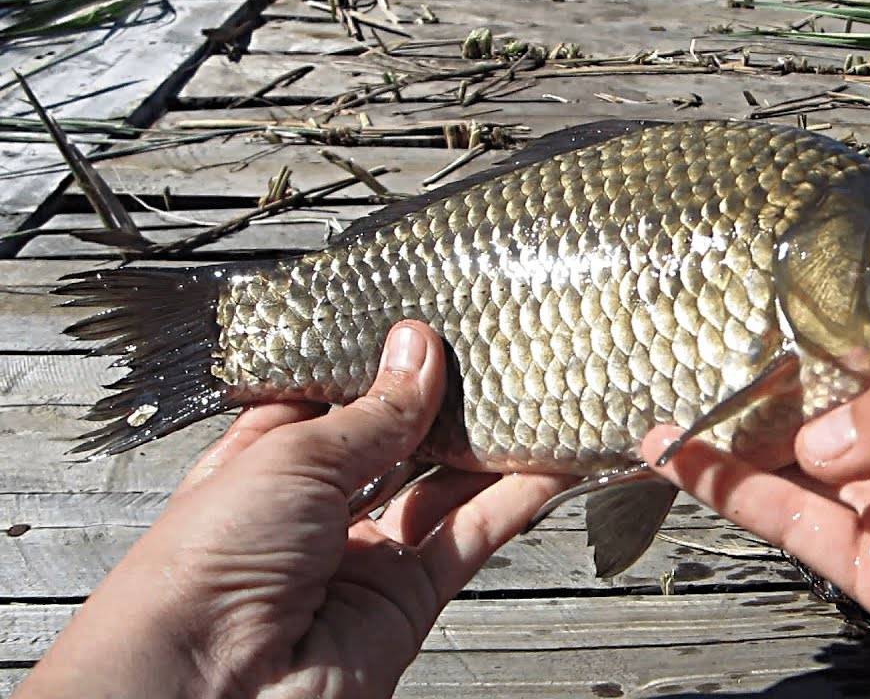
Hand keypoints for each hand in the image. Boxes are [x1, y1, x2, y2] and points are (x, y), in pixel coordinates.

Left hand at [17, 321, 572, 698]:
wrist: (212, 688)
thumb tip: (417, 352)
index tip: (426, 325)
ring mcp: (364, 556)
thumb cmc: (205, 568)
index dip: (378, 365)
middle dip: (440, 403)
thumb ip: (372, 412)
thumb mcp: (290, 457)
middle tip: (489, 352)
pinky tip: (545, 462)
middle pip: (395, 445)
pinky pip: (470, 537)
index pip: (332, 402)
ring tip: (529, 393)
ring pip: (441, 489)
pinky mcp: (408, 597)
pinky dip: (512, 500)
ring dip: (485, 447)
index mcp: (263, 465)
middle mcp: (315, 512)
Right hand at [641, 329, 869, 698]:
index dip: (819, 318)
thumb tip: (827, 433)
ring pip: (792, 456)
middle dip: (762, 368)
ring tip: (664, 386)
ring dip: (727, 425)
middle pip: (825, 395)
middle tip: (694, 334)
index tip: (756, 291)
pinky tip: (680, 452)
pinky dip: (729, 489)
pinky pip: (790, 521)